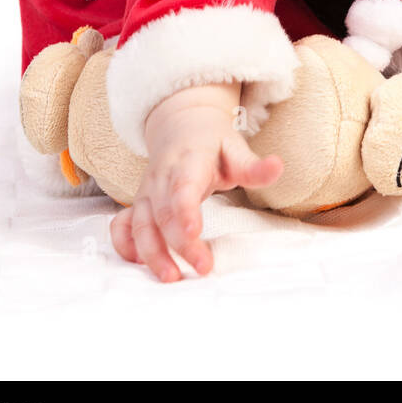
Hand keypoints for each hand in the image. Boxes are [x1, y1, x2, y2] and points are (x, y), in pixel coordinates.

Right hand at [110, 81, 283, 282]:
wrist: (181, 125)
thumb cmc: (212, 143)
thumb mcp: (236, 148)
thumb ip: (254, 166)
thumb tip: (279, 166)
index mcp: (188, 161)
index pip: (183, 187)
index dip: (185, 211)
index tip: (195, 233)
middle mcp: (161, 178)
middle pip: (164, 214)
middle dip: (179, 244)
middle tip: (203, 267)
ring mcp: (146, 192)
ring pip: (141, 224)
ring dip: (151, 253)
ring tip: (171, 277)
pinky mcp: (138, 203)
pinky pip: (123, 225)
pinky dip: (124, 244)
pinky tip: (137, 264)